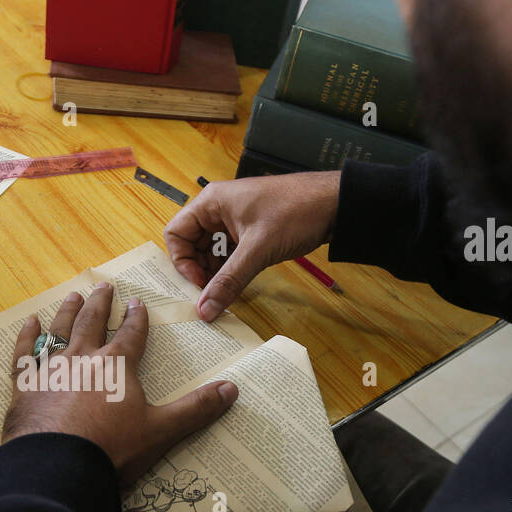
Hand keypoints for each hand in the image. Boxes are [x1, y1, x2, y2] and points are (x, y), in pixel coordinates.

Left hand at [2, 283, 238, 484]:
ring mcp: (51, 369)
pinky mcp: (25, 386)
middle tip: (104, 286)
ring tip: (73, 296)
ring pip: (60, 331)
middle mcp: (83, 358)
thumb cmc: (112, 448)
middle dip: (101, 304)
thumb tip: (232, 389)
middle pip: (93, 323)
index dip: (138, 319)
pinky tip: (29, 325)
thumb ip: (195, 409)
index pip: (132, 335)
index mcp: (117, 365)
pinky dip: (27, 337)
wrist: (57, 466)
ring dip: (68, 312)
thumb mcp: (161, 431)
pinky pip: (26, 353)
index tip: (138, 303)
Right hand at [163, 171, 341, 320]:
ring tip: (226, 292)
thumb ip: (229, 281)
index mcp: (211, 202)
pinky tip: (239, 284)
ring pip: (211, 252)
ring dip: (216, 273)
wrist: (336, 204)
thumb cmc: (296, 211)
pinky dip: (231, 270)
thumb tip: (205, 310)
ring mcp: (235, 221)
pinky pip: (230, 254)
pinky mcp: (250, 232)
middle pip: (191, 245)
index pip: (176, 234)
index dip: (182, 261)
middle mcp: (218, 209)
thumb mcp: (258, 250)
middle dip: (199, 270)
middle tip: (211, 294)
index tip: (199, 283)